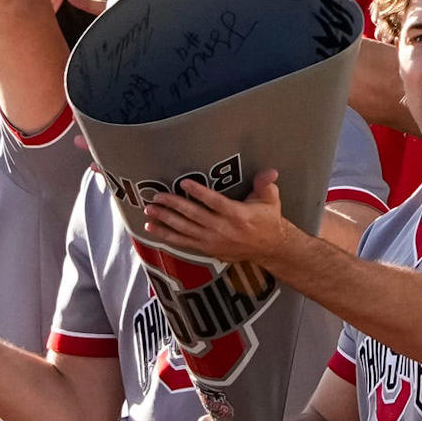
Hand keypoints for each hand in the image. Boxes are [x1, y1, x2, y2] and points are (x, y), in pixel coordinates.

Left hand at [133, 168, 297, 279]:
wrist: (269, 248)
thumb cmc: (267, 220)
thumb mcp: (271, 200)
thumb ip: (266, 184)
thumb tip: (270, 172)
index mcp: (238, 215)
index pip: (215, 202)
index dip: (199, 192)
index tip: (184, 183)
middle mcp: (223, 229)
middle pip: (194, 215)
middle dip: (174, 205)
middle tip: (157, 197)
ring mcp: (213, 241)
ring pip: (185, 229)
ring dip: (165, 219)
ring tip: (150, 210)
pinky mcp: (207, 248)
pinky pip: (183, 242)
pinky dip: (166, 235)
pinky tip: (151, 228)